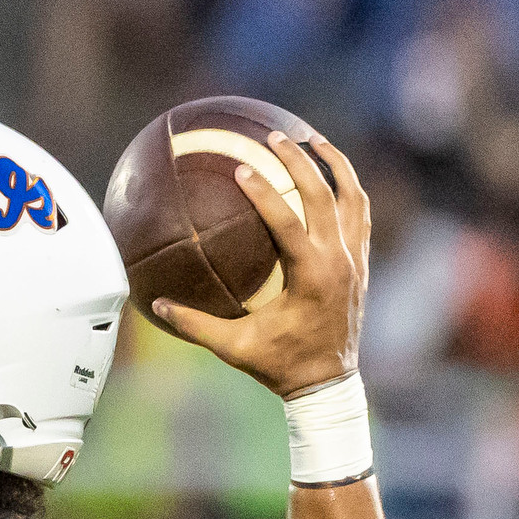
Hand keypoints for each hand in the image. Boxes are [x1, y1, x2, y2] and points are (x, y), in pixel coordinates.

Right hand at [153, 132, 369, 398]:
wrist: (328, 382)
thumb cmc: (280, 365)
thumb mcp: (234, 348)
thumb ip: (196, 325)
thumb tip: (157, 304)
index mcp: (310, 277)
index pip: (288, 223)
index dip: (265, 195)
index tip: (241, 170)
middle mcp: (338, 261)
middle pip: (324, 195)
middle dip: (299, 161)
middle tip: (274, 137)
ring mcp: (354, 259)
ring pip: (353, 197)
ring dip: (335, 163)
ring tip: (312, 137)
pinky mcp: (360, 262)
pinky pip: (361, 214)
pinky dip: (348, 188)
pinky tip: (332, 172)